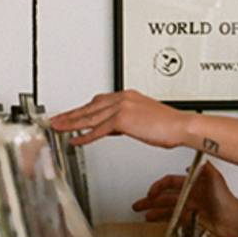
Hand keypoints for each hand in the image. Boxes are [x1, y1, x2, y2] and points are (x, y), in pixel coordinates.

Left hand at [48, 90, 186, 148]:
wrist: (181, 126)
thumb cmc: (169, 126)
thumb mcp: (143, 120)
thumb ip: (125, 122)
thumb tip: (112, 128)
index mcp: (127, 96)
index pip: (98, 102)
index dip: (82, 110)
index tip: (71, 115)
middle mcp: (122, 98)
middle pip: (89, 107)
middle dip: (70, 115)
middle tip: (56, 120)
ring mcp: (121, 107)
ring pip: (90, 117)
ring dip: (71, 124)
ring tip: (58, 128)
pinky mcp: (122, 119)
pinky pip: (98, 130)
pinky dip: (85, 136)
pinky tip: (76, 140)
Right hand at [132, 163, 237, 236]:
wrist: (233, 220)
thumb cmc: (226, 200)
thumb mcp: (216, 178)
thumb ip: (205, 167)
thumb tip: (191, 160)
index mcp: (193, 183)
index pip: (170, 182)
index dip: (159, 187)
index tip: (150, 192)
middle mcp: (189, 194)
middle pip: (165, 196)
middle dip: (150, 200)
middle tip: (138, 204)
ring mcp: (189, 207)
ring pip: (166, 208)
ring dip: (153, 210)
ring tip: (142, 213)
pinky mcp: (191, 219)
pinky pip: (173, 218)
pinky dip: (162, 219)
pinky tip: (154, 220)